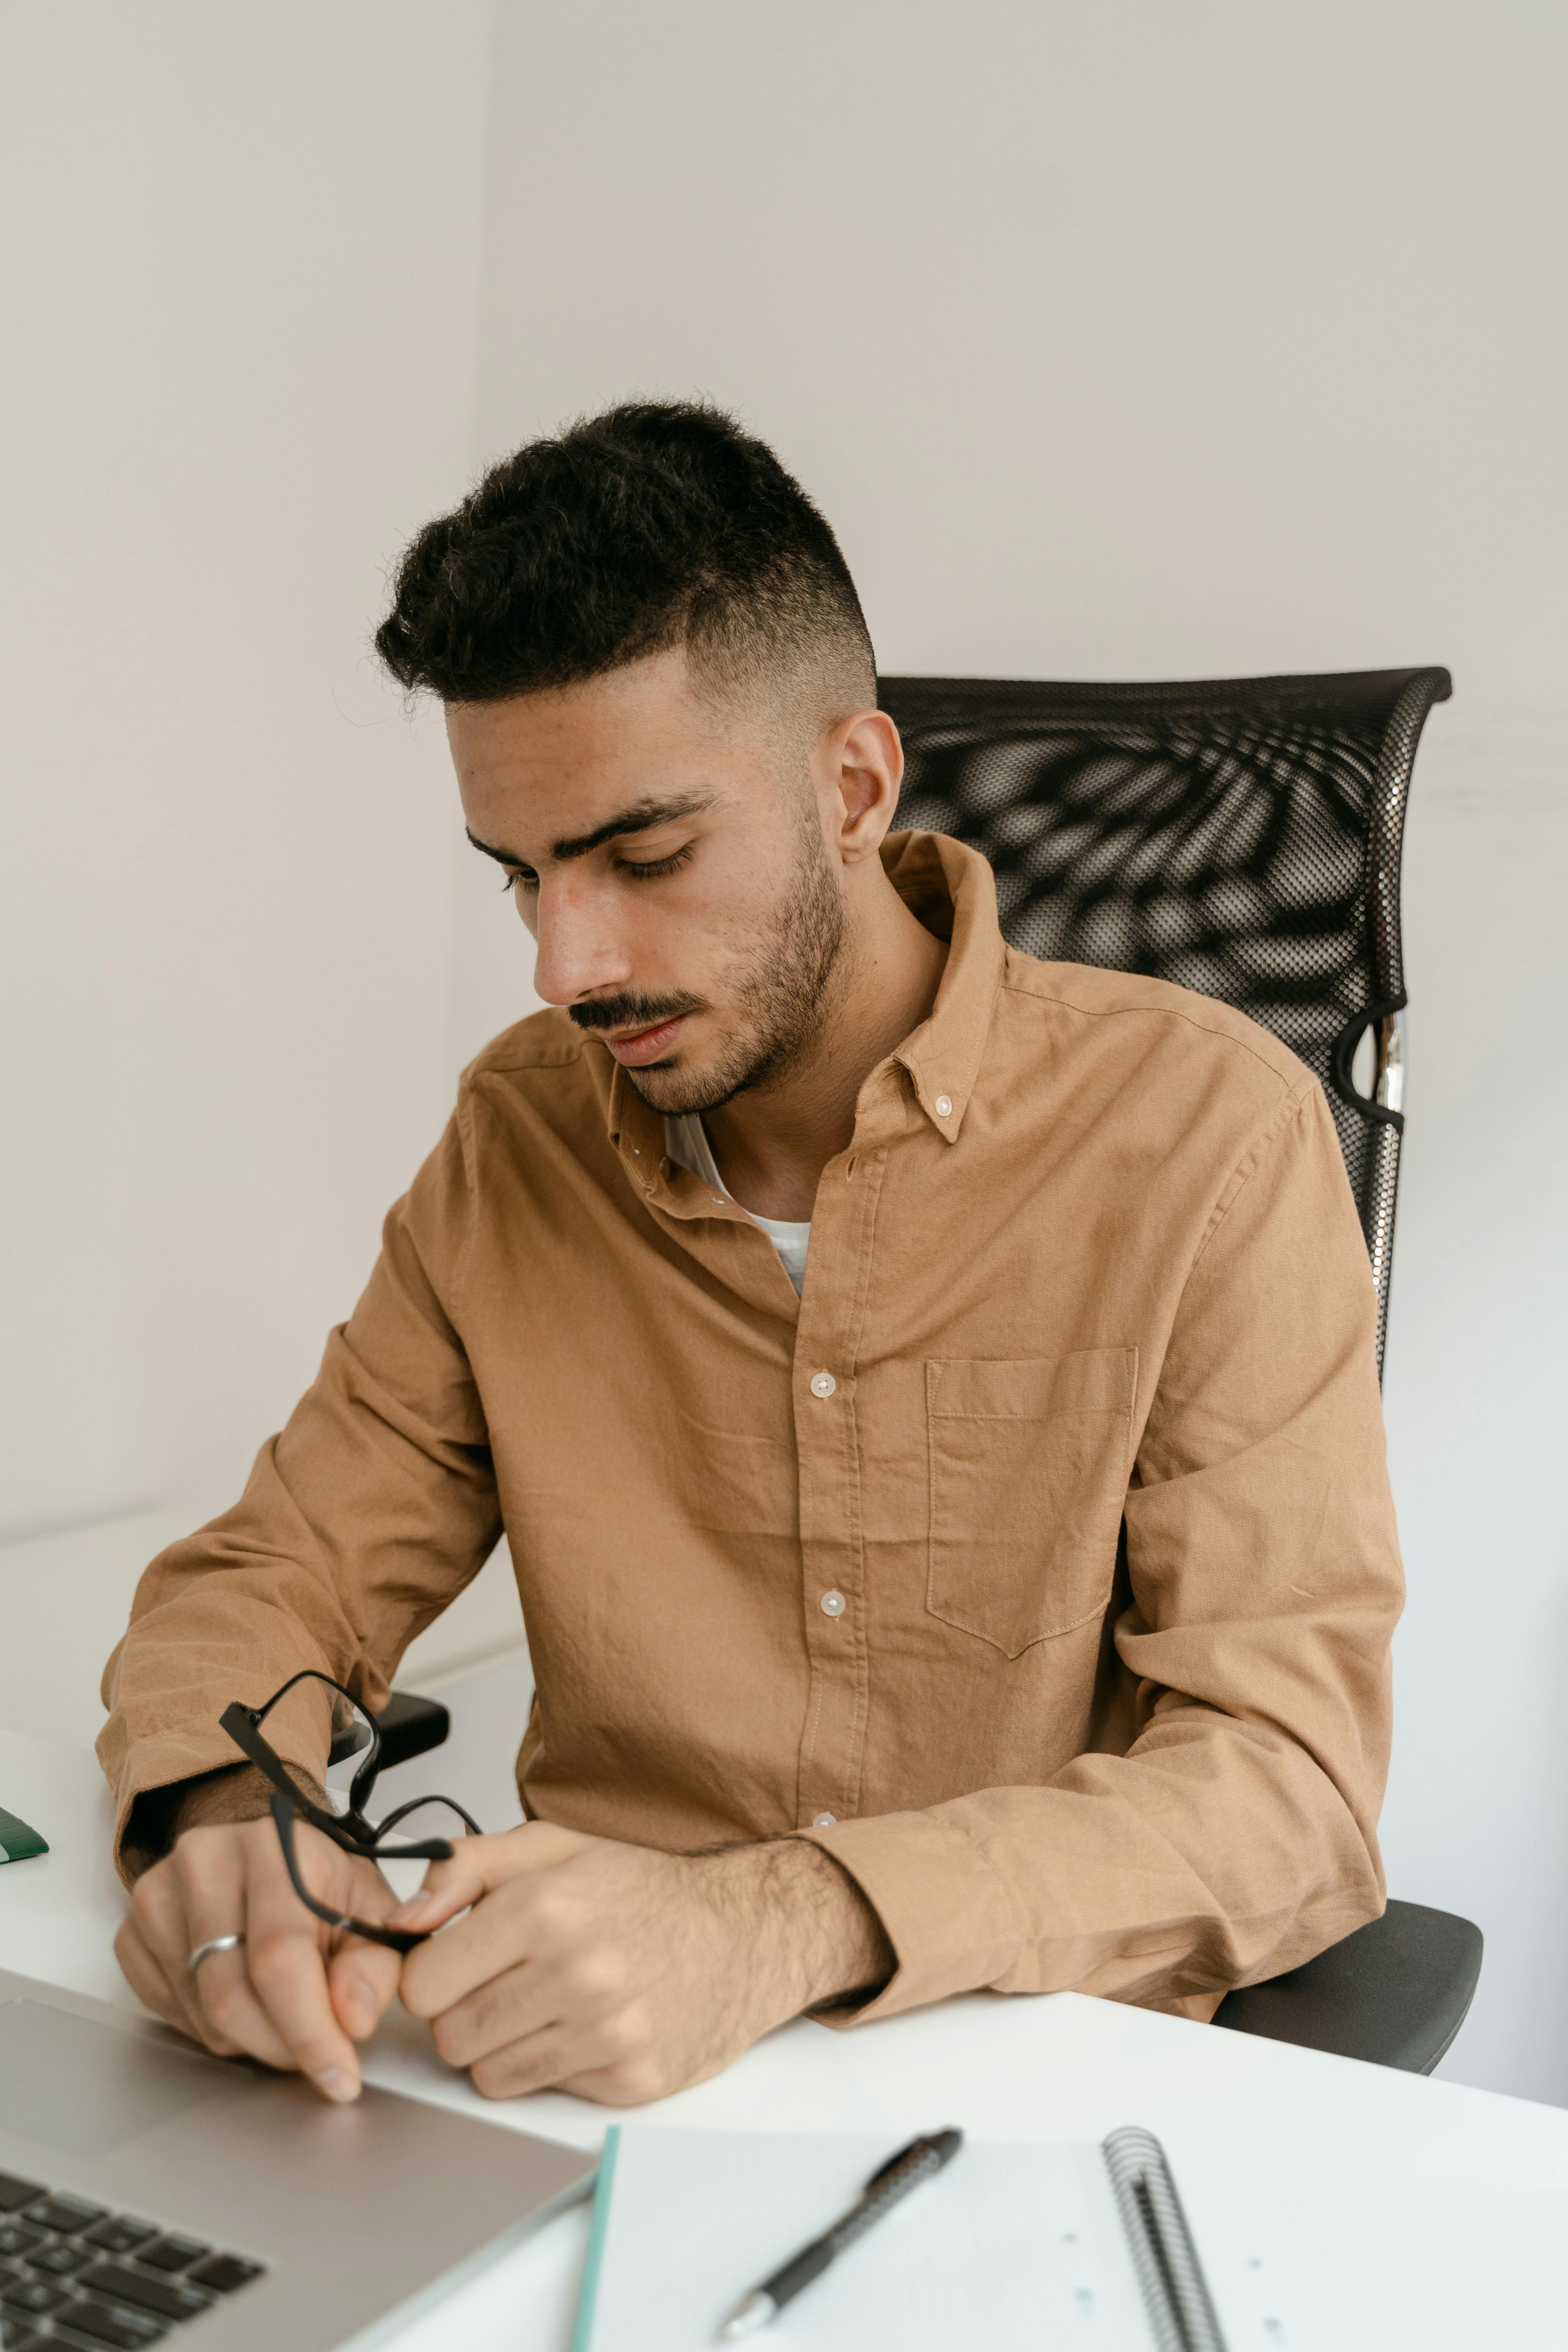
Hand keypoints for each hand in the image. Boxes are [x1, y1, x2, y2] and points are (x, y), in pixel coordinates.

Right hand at [115, 1780, 402, 2102]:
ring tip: (283, 2013)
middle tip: (316, 2052)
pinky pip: (171, 2015)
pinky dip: (212, 2029)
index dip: (311, 2031)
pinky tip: (241, 2000)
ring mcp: (157, 1897)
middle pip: (233, 1997)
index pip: (280, 1957)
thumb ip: (373, 1966)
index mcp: (273, 1846)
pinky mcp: (132, 1933)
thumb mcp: (368, 1910)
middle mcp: (204, 1862)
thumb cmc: (318, 1883)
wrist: (261, 1856)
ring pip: (204, 2016)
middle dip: (283, 2045)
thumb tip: (352, 2020)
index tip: (340, 2079)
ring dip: (251, 2040)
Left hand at [396, 1824, 892, 2104]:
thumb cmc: (644, 1890)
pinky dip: (554, 2065)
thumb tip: (405, 1915)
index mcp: (545, 1908)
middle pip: (450, 2037)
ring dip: (503, 2046)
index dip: (433, 1973)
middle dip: (464, 2012)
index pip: (424, 1982)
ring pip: (489, 2075)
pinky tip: (586, 2026)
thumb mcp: (552, 1847)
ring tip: (544, 2005)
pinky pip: (544, 2092)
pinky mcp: (630, 2080)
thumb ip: (464, 1867)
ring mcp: (606, 2032)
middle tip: (504, 1985)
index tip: (456, 1963)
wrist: (744, 1931)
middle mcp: (576, 1973)